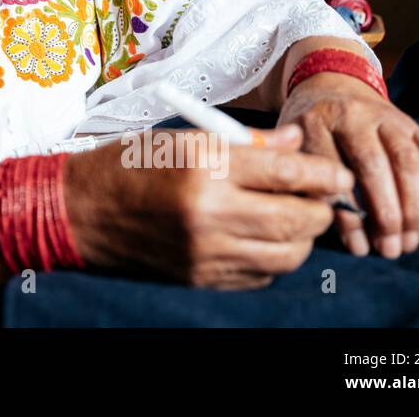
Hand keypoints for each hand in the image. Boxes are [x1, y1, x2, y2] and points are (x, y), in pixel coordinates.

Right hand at [64, 125, 353, 288]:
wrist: (78, 211)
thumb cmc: (129, 165)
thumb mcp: (183, 139)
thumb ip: (245, 144)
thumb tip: (296, 145)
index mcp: (204, 166)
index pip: (288, 174)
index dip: (325, 175)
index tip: (340, 177)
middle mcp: (208, 212)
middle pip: (297, 219)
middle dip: (319, 209)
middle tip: (319, 198)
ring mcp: (205, 251)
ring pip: (286, 254)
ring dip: (300, 238)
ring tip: (292, 219)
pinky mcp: (201, 278)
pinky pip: (260, 275)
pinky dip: (272, 258)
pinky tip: (261, 240)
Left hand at [277, 72, 418, 257]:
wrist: (329, 83)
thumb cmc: (308, 128)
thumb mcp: (289, 145)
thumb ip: (301, 178)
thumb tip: (320, 224)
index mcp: (314, 122)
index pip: (331, 171)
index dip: (347, 214)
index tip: (357, 247)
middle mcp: (353, 116)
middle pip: (374, 165)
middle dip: (385, 214)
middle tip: (388, 250)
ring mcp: (388, 118)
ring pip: (409, 161)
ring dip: (414, 208)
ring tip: (408, 243)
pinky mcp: (414, 124)